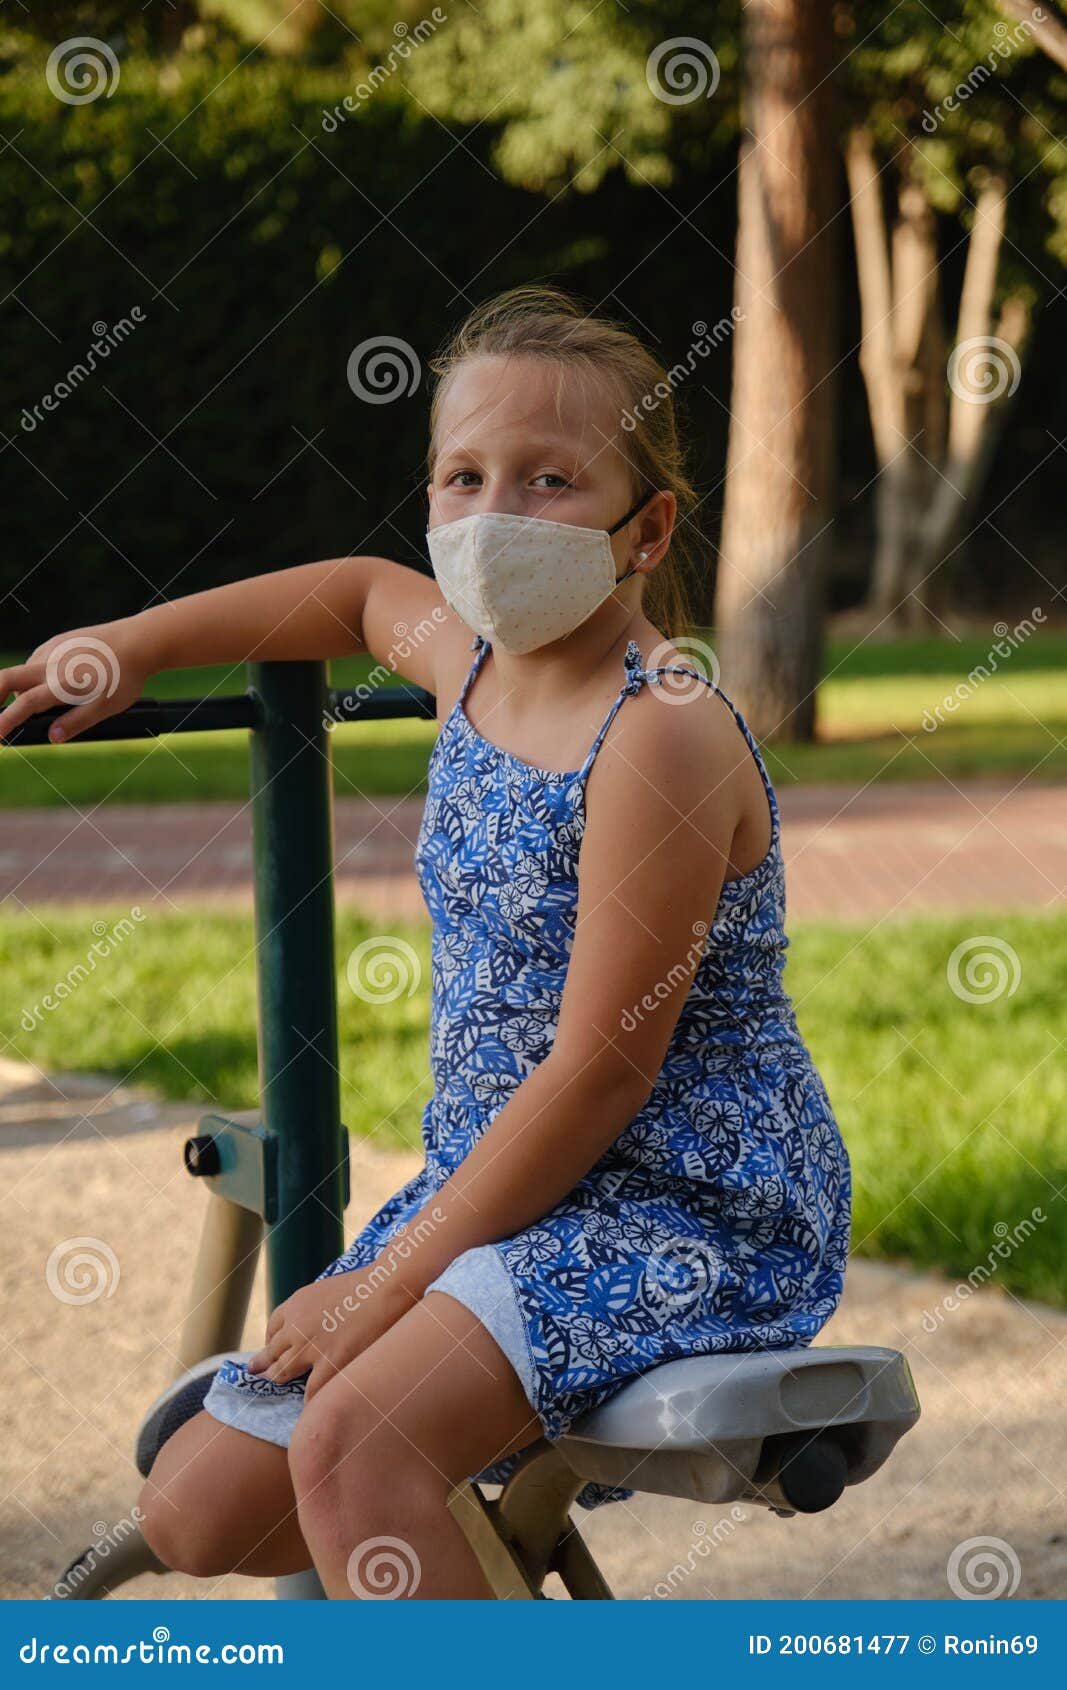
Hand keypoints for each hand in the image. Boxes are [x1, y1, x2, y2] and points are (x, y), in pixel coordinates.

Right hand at [0, 616, 155, 744]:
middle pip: (6, 678)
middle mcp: (51, 664)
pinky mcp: (59, 640)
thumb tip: (52, 737)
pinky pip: (37, 660)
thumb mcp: (106, 708)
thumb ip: (76, 723)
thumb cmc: (125, 677)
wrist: (139, 641)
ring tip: (44, 703)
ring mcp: (53, 649)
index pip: (24, 705)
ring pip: (24, 670)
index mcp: (61, 684)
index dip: (5, 721)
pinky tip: (56, 681)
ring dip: (22, 688)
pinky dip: (37, 674)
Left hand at [247, 1264, 414, 1403]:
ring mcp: (311, 1347)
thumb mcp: (327, 1289)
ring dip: (278, 1380)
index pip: (272, 1327)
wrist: (384, 1288)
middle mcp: (296, 1326)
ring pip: (282, 1372)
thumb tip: (313, 1323)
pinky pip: (311, 1390)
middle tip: (259, 1373)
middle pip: (272, 1351)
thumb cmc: (365, 1285)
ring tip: (276, 1389)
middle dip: (265, 1364)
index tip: (272, 1349)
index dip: (270, 1340)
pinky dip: (307, 1401)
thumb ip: (313, 1308)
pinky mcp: (330, 1363)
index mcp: (295, 1304)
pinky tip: (307, 1408)